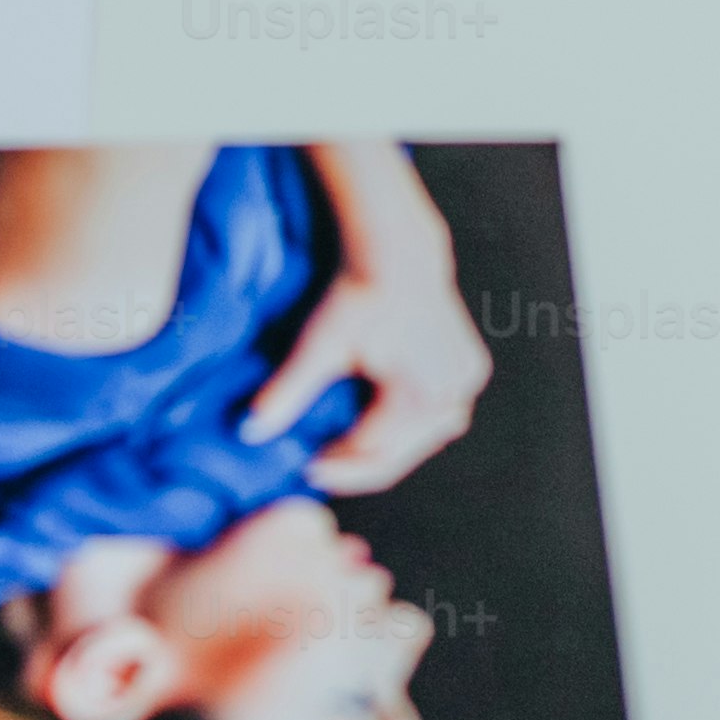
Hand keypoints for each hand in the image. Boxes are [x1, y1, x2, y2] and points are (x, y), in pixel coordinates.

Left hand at [247, 147, 488, 492]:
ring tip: (342, 446)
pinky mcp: (471, 370)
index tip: (305, 469)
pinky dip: (404, 424)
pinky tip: (373, 420)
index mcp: (420, 396)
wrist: (397, 249)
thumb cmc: (356, 294)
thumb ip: (286, 393)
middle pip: (399, 452)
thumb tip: (248, 432)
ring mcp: (466, 384)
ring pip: (419, 439)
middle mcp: (452, 397)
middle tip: (320, 464)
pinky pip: (434, 415)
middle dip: (356, 463)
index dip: (337, 467)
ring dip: (381, 445)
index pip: (373, 455)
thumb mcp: (319, 346)